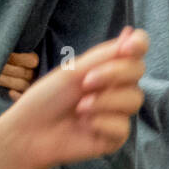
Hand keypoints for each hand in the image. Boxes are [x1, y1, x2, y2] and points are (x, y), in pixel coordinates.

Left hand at [2, 26, 147, 168]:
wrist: (29, 132)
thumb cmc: (47, 98)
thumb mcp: (74, 71)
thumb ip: (105, 54)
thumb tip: (132, 32)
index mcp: (108, 67)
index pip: (137, 49)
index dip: (138, 44)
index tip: (127, 48)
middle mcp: (117, 87)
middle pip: (139, 71)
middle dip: (114, 74)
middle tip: (85, 82)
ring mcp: (119, 112)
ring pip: (134, 99)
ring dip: (104, 101)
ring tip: (80, 108)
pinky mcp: (116, 137)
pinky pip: (123, 126)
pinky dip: (102, 123)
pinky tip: (84, 126)